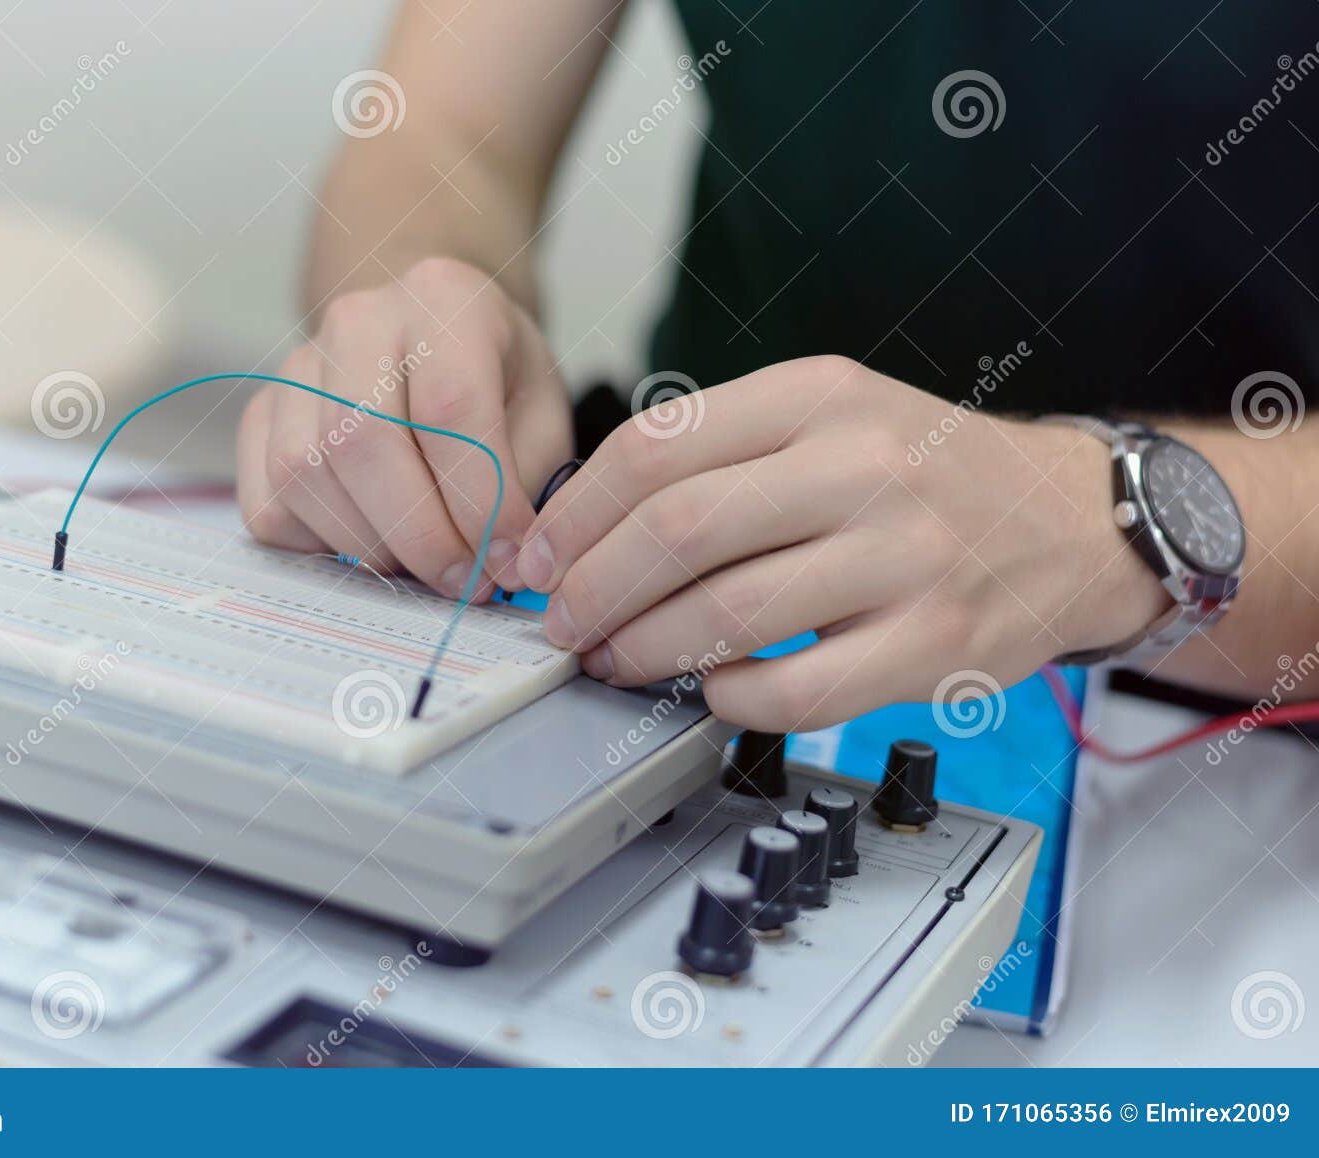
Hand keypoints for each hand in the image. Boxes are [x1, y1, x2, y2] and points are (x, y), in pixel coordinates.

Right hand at [237, 257, 571, 597]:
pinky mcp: (261, 414)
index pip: (450, 406)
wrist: (431, 337)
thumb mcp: (540, 409)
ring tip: (421, 564)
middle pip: (363, 440)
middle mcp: (358, 320)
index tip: (507, 558)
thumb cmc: (494, 377)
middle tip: (462, 582)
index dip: (479, 499)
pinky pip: (266, 502)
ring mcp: (297, 365)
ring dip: (368, 545)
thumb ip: (525, 480)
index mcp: (443, 298)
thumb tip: (506, 564)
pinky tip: (368, 541)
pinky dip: (316, 544)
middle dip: (420, 535)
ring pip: (303, 474)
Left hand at [514, 356, 1169, 731]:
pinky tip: (711, 689)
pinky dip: (729, 698)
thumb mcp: (829, 419)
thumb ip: (718, 457)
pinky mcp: (933, 643)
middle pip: (677, 532)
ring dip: (644, 650)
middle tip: (563, 625)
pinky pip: (795, 690)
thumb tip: (581, 533)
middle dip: (593, 590)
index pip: (655, 450)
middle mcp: (864, 466)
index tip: (537, 561)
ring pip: (728, 615)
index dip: (573, 517)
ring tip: (616, 661)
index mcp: (818, 396)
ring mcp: (904, 557)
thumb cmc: (924, 475)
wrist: (1070, 522)